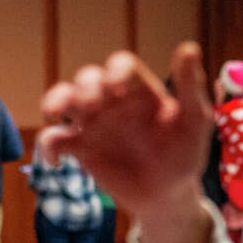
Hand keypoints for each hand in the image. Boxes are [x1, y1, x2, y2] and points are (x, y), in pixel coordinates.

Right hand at [40, 42, 211, 219]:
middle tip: (93, 106)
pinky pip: (54, 138)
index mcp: (139, 90)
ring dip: (57, 100)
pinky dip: (48, 145)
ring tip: (55, 113)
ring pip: (65, 99)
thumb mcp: (195, 120)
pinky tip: (55, 160)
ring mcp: (94, 122)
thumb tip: (189, 48)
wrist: (169, 194)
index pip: (121, 65)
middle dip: (86, 87)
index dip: (116, 70)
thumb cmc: (185, 153)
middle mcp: (113, 100)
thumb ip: (190, 86)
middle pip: (89, 78)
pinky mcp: (80, 147)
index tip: (117, 87)